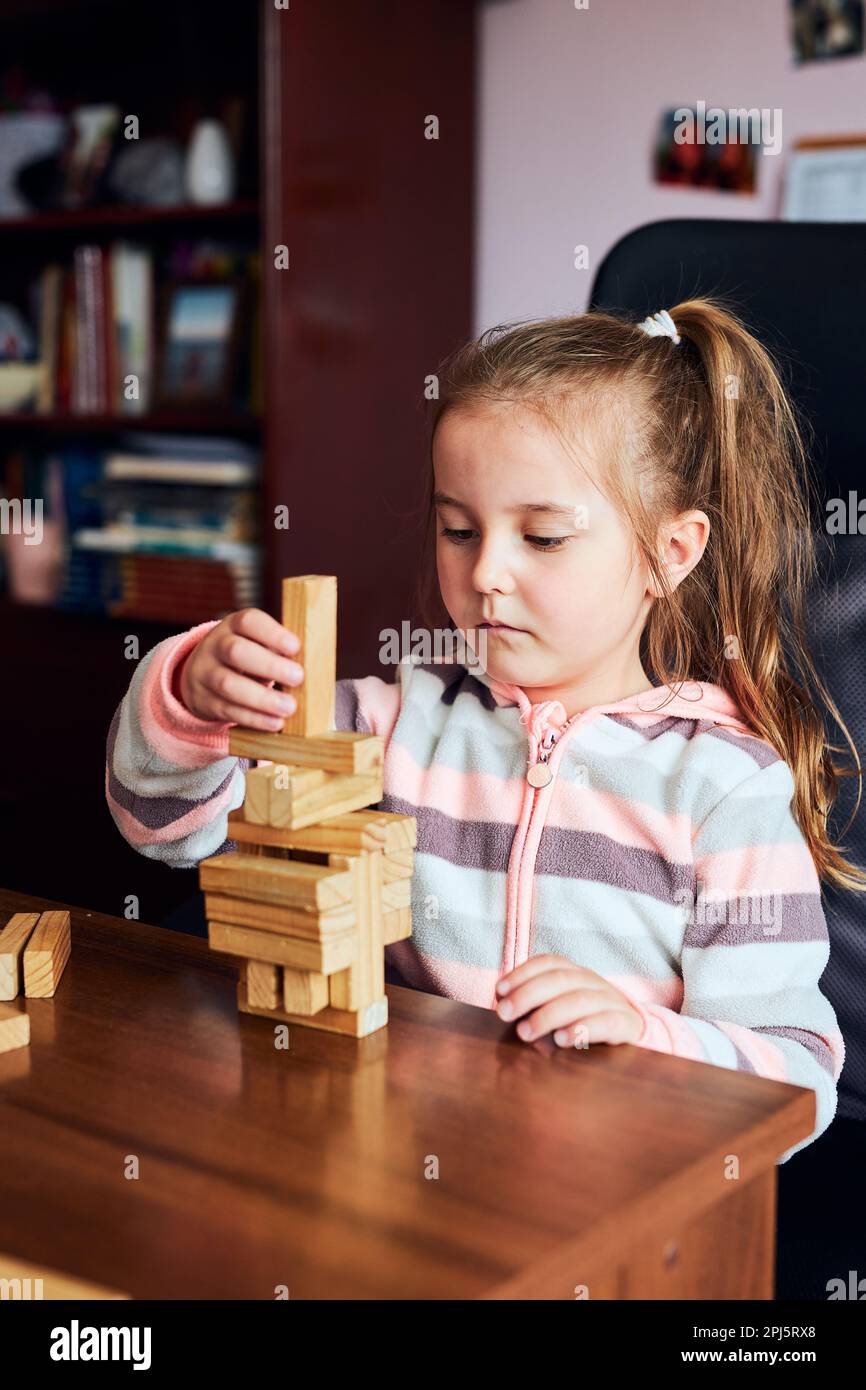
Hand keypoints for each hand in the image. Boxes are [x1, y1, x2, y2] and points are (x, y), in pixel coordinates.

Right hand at [179, 608, 303, 729]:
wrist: (201, 675)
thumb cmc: (246, 658)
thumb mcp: (256, 644)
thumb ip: (278, 650)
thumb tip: (312, 665)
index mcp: (233, 626)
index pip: (248, 621)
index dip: (272, 633)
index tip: (295, 647)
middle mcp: (215, 645)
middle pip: (236, 651)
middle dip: (270, 665)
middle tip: (298, 677)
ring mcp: (205, 673)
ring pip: (228, 684)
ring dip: (262, 698)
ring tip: (289, 707)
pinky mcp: (204, 700)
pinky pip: (227, 710)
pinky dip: (254, 718)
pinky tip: (275, 722)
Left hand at [494, 954, 643, 1047]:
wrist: (633, 1029)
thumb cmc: (585, 1019)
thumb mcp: (561, 1005)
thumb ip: (534, 1004)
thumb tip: (502, 1005)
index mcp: (575, 973)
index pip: (549, 962)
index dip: (522, 973)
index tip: (499, 990)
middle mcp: (592, 981)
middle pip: (559, 979)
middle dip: (527, 995)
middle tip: (504, 1014)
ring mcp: (611, 1000)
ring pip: (579, 1000)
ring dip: (548, 1015)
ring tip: (525, 1032)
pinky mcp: (626, 1023)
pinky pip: (606, 1022)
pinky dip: (582, 1029)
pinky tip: (561, 1040)